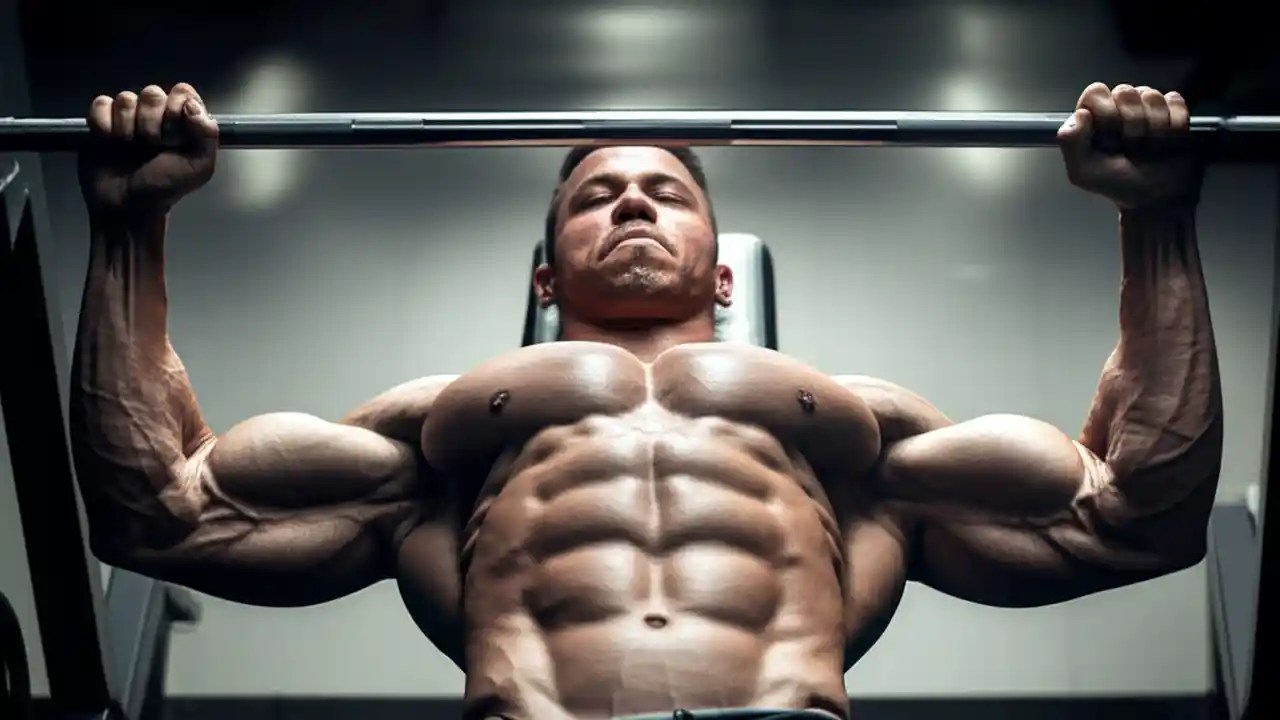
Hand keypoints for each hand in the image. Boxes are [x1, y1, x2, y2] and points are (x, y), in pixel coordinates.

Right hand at [78, 83, 218, 217]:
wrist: (125, 207)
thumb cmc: (163, 189)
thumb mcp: (198, 168)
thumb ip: (207, 135)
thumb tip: (192, 106)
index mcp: (184, 123)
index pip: (183, 92)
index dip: (177, 109)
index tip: (175, 135)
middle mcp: (157, 115)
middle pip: (152, 93)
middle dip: (151, 122)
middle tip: (151, 146)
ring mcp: (128, 117)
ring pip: (126, 98)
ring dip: (128, 127)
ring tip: (130, 148)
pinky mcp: (102, 121)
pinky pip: (101, 104)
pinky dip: (104, 123)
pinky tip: (109, 142)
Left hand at [1057, 82, 1200, 210]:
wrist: (1157, 198)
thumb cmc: (1119, 185)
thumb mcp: (1083, 172)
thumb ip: (1070, 142)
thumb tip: (1081, 114)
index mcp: (1094, 116)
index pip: (1096, 92)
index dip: (1105, 113)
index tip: (1109, 138)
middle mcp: (1119, 106)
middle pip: (1125, 92)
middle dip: (1130, 126)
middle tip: (1130, 148)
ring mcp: (1148, 106)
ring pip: (1152, 96)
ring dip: (1152, 129)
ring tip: (1148, 148)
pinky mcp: (1174, 110)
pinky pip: (1175, 103)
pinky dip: (1173, 126)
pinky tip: (1166, 142)